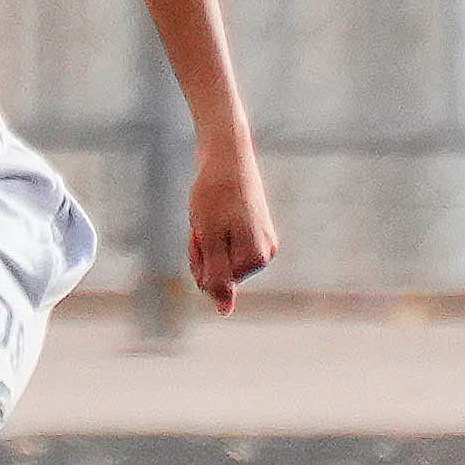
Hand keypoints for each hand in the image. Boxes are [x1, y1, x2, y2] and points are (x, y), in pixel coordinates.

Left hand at [185, 141, 278, 313]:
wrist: (227, 154)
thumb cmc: (214, 194)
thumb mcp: (209, 239)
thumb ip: (217, 278)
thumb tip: (225, 311)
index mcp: (256, 259)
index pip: (212, 283)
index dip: (198, 260)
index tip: (202, 231)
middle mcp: (265, 254)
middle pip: (219, 273)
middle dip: (203, 252)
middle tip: (203, 221)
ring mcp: (263, 242)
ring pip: (221, 258)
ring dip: (207, 241)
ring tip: (210, 214)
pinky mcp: (256, 230)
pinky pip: (226, 244)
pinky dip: (214, 231)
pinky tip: (216, 211)